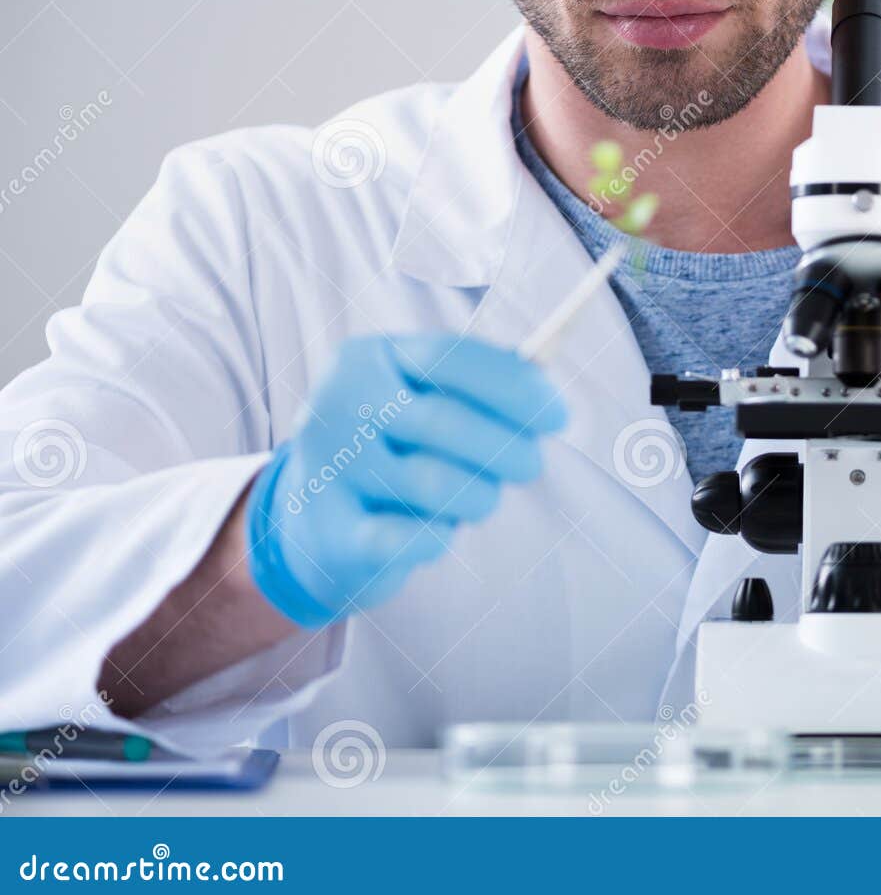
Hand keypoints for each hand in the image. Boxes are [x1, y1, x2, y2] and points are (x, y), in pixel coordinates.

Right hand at [246, 334, 566, 625]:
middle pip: (448, 422)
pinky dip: (441, 537)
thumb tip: (544, 381)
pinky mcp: (333, 534)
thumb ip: (479, 385)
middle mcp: (337, 406)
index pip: (450, 357)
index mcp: (363, 359)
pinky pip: (417, 538)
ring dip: (479, 497)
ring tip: (477, 498)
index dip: (515, 386)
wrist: (306, 525)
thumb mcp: (419, 401)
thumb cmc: (389, 450)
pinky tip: (435, 530)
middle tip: (530, 464)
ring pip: (438, 485)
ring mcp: (328, 470)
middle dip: (510, 448)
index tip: (560, 415)